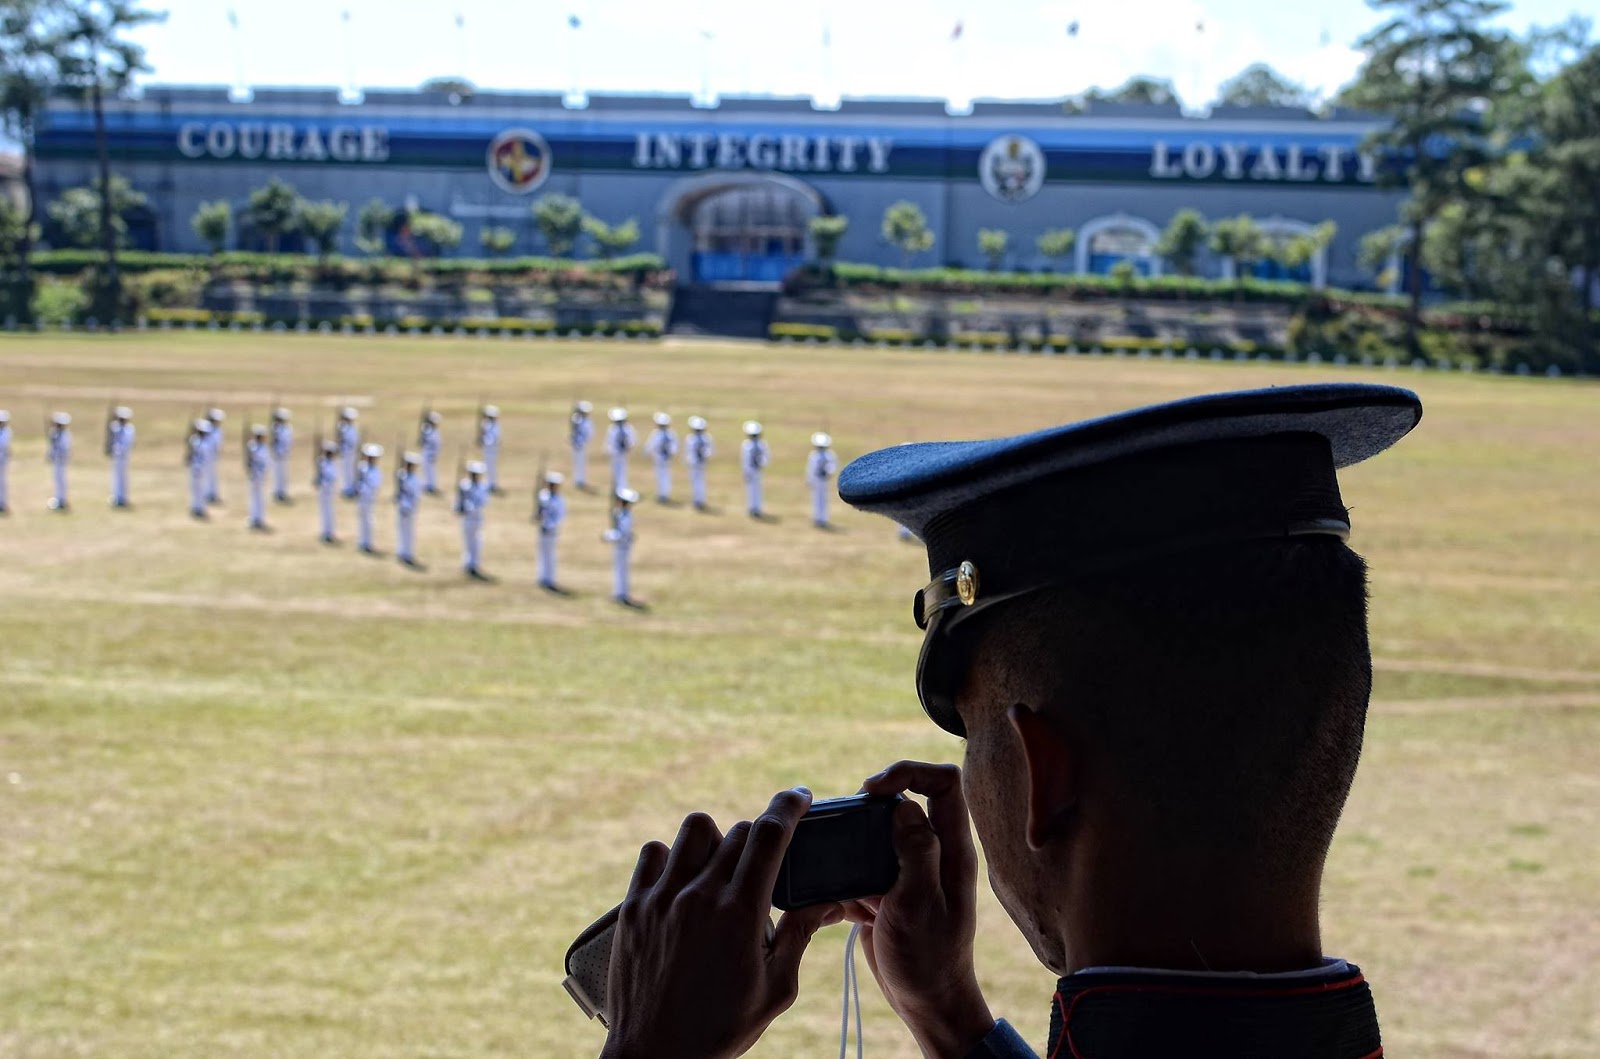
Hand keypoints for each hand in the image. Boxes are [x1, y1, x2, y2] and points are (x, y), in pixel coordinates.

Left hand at [600, 789, 842, 1058]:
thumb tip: (826, 900)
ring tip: (718, 870)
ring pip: (694, 830)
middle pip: (738, 831)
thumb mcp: (775, 989)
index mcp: (741, 913)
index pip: (770, 834)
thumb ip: (798, 935)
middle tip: (762, 866)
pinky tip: (681, 883)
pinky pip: (652, 854)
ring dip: (714, 840)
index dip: (789, 805)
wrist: (656, 1057)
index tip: (799, 796)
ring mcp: (661, 899)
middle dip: (758, 840)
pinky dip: (671, 858)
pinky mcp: (633, 908)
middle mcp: (699, 896)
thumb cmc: (721, 1029)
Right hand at [842, 762, 993, 1058]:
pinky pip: (862, 865)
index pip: (944, 782)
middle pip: (907, 798)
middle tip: (852, 813)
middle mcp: (933, 852)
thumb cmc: (930, 957)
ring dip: (856, 838)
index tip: (874, 790)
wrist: (924, 1002)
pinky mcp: (886, 890)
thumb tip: (904, 804)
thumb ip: (916, 851)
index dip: (909, 773)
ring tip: (839, 853)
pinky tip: (839, 897)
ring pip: (880, 831)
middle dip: (876, 800)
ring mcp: (908, 870)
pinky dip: (846, 873)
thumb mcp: (920, 904)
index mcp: (952, 849)